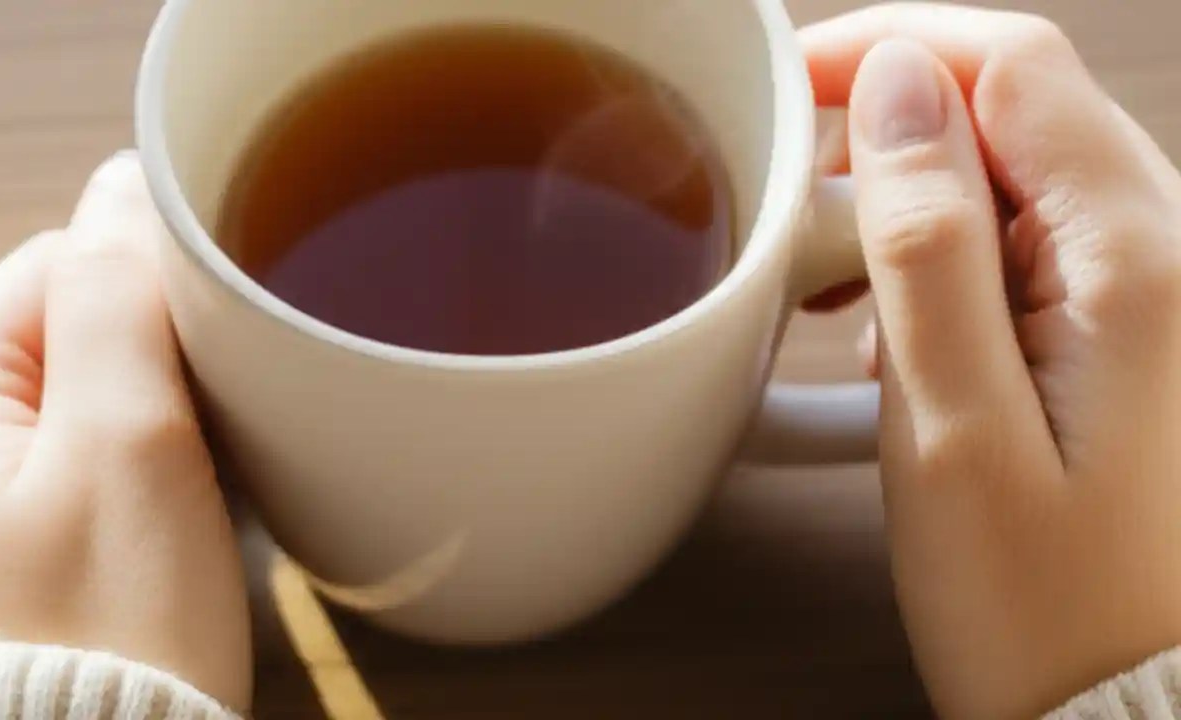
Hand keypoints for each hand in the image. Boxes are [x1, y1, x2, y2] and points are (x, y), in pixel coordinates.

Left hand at [0, 153, 251, 709]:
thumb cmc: (112, 629)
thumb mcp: (127, 445)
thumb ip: (119, 298)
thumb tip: (125, 179)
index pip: (53, 270)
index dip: (153, 297)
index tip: (221, 356)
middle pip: (71, 335)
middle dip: (159, 367)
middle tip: (216, 437)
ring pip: (88, 402)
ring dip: (158, 424)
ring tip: (204, 490)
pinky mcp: (8, 552)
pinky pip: (86, 466)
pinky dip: (143, 477)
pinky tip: (180, 523)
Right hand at [802, 5, 1180, 718]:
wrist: (1119, 705)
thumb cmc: (1038, 601)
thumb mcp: (951, 425)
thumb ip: (928, 245)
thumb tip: (896, 88)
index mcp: (1135, 258)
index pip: (1012, 65)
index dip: (892, 48)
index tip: (790, 86)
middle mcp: (1165, 251)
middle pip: (1015, 105)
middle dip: (889, 119)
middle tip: (789, 185)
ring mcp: (1150, 290)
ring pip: (1013, 171)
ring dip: (907, 194)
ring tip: (827, 274)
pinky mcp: (1120, 331)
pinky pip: (1024, 242)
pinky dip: (940, 254)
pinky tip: (887, 325)